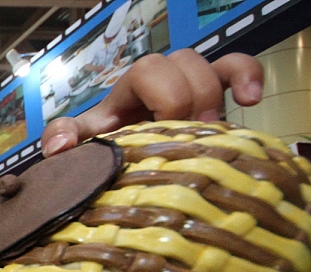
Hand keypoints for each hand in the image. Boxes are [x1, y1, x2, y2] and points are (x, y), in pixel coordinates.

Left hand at [41, 50, 263, 156]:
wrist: (121, 170)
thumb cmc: (103, 154)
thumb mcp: (79, 147)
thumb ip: (62, 139)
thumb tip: (60, 147)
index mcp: (128, 90)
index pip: (148, 70)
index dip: (163, 94)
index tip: (163, 127)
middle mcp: (161, 82)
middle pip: (184, 63)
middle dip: (189, 99)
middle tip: (188, 137)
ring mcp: (189, 88)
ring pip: (211, 67)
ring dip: (214, 96)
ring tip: (211, 130)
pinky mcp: (212, 99)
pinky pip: (235, 71)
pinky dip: (247, 77)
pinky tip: (250, 100)